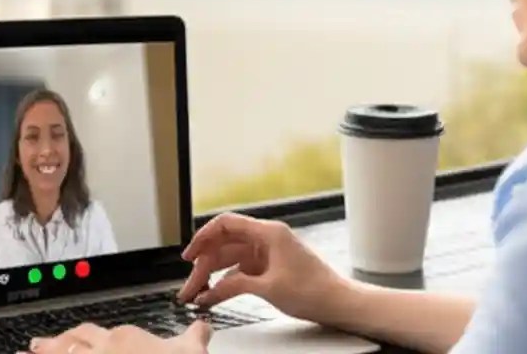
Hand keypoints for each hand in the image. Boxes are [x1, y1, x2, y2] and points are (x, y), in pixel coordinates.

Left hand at [25, 320, 210, 353]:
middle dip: (52, 345)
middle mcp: (103, 351)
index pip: (95, 334)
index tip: (73, 340)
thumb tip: (202, 327)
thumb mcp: (193, 352)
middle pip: (70, 345)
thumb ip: (195, 337)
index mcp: (126, 339)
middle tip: (33, 345)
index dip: (80, 337)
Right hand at [177, 212, 345, 323]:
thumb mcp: (269, 288)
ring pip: (230, 260)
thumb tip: (209, 292)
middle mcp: (265, 239)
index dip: (203, 237)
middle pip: (224, 245)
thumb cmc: (313, 289)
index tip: (188, 255)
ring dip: (212, 277)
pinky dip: (226, 283)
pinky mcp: (268, 268)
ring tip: (196, 295)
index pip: (226, 224)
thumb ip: (235, 285)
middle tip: (188, 288)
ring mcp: (266, 254)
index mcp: (268, 233)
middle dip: (203, 266)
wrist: (337, 302)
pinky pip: (240, 272)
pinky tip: (214, 296)